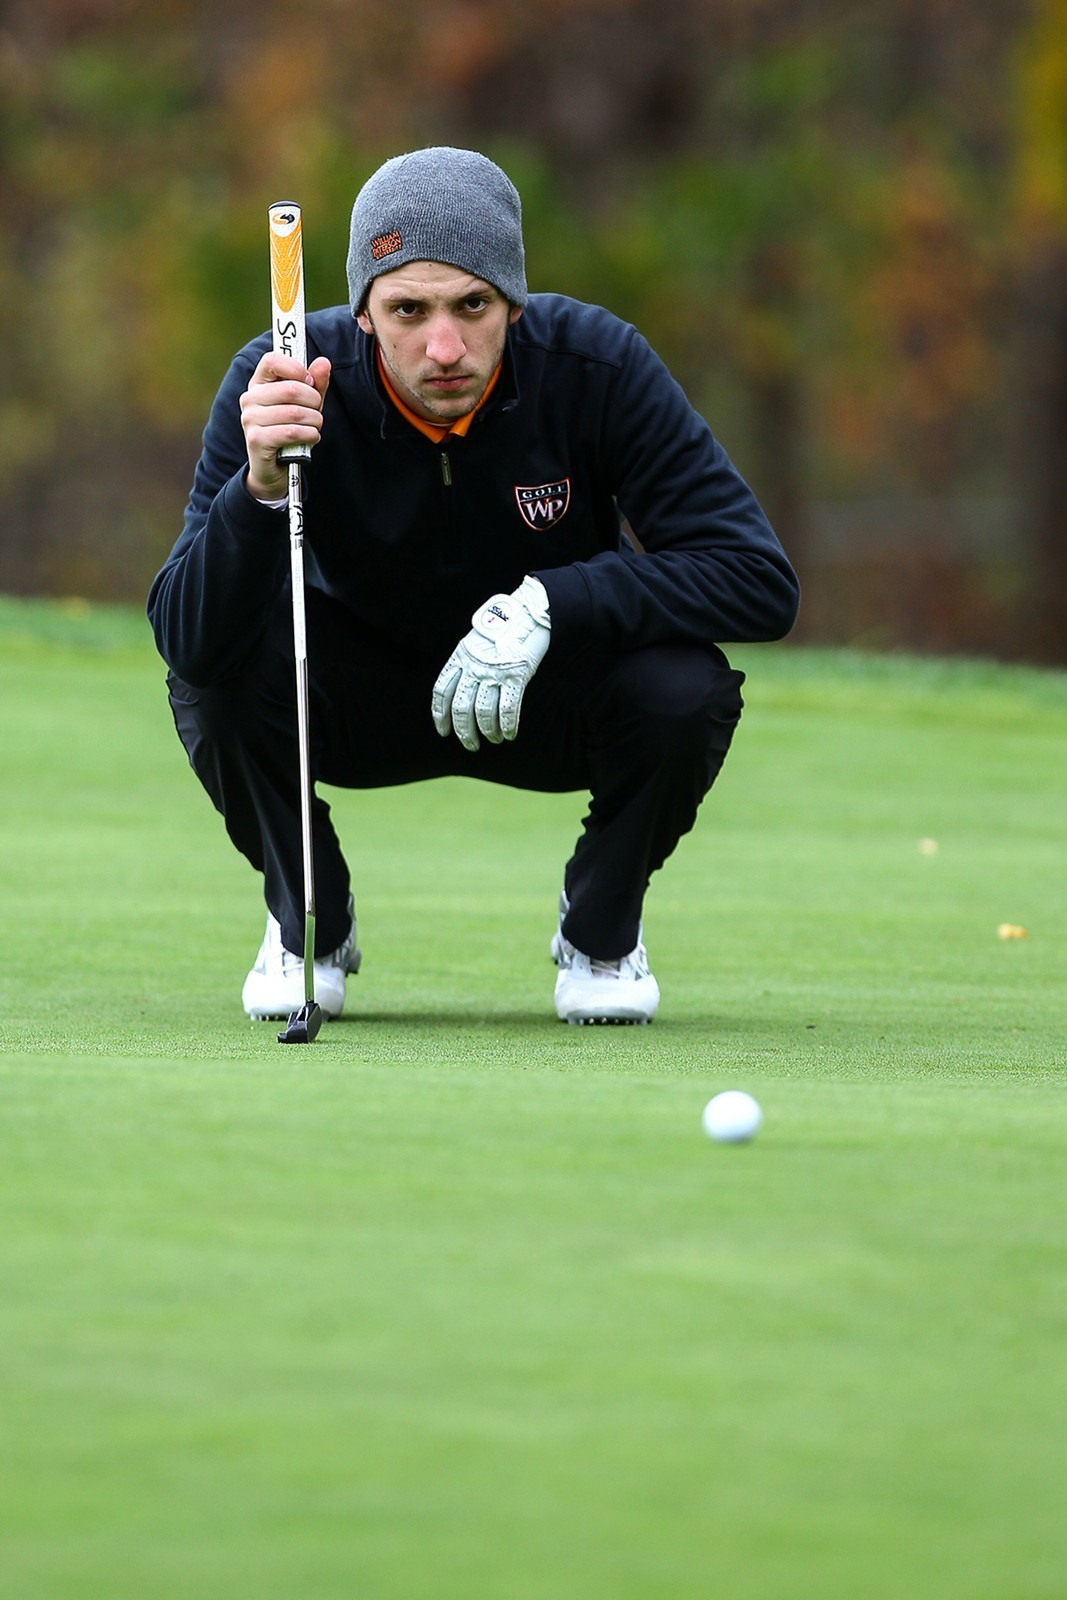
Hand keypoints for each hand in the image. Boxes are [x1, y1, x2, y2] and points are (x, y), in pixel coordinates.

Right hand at [239, 352, 331, 499]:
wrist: (275, 468)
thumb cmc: (290, 430)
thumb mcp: (306, 404)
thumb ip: (315, 384)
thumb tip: (324, 362)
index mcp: (259, 384)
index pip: (272, 360)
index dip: (295, 368)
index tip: (309, 381)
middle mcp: (250, 399)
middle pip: (291, 389)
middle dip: (314, 402)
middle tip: (317, 412)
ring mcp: (250, 419)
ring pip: (295, 413)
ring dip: (315, 422)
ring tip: (314, 428)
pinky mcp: (257, 439)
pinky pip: (292, 432)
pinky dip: (310, 435)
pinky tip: (310, 438)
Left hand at [432, 577, 550, 750]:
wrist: (529, 613)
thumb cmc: (505, 629)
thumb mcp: (476, 642)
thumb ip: (469, 664)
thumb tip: (466, 692)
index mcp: (460, 656)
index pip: (442, 690)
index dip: (440, 714)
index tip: (443, 732)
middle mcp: (474, 666)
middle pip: (460, 707)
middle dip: (464, 731)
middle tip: (470, 745)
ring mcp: (494, 672)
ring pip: (482, 712)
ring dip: (487, 731)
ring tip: (492, 739)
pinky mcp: (515, 676)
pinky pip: (507, 709)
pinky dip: (507, 726)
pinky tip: (508, 735)